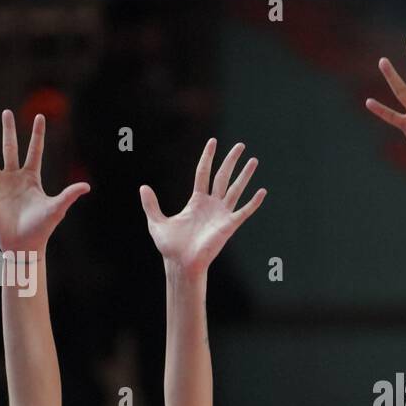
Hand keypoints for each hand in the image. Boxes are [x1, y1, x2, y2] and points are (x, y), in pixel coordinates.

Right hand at [0, 110, 89, 251]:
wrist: (24, 244)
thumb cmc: (42, 228)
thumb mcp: (56, 209)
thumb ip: (68, 195)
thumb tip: (87, 186)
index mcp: (31, 178)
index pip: (35, 151)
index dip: (37, 134)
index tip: (39, 116)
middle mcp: (14, 177)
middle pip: (10, 149)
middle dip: (8, 131)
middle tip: (6, 112)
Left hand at [139, 139, 265, 276]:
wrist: (181, 264)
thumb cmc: (170, 247)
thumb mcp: (157, 222)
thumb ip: (151, 204)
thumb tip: (143, 187)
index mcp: (196, 201)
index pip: (203, 173)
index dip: (208, 157)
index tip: (213, 141)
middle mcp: (211, 205)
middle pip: (223, 176)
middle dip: (231, 160)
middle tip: (241, 146)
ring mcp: (222, 214)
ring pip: (236, 189)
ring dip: (245, 175)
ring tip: (254, 160)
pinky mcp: (229, 226)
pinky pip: (244, 211)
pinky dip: (253, 202)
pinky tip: (262, 191)